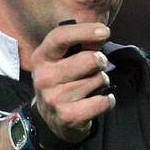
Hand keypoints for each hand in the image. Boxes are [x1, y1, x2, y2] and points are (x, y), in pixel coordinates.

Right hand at [29, 21, 116, 143]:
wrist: (51, 118)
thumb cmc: (64, 80)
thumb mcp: (63, 58)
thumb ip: (81, 44)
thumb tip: (101, 33)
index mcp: (42, 57)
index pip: (60, 37)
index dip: (84, 31)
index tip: (105, 31)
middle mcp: (44, 77)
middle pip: (89, 59)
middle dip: (100, 62)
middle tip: (96, 67)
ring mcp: (54, 98)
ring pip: (98, 80)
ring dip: (102, 82)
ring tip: (90, 86)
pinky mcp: (67, 116)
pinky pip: (102, 102)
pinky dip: (107, 100)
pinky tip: (98, 100)